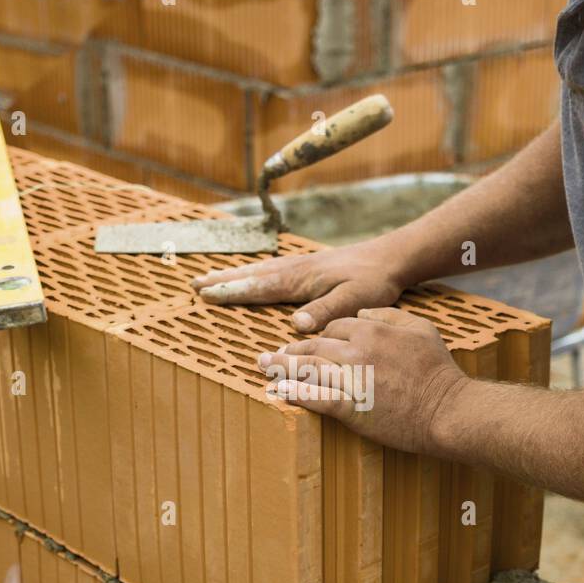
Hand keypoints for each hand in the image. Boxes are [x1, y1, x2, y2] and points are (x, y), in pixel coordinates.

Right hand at [192, 238, 411, 332]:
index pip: (259, 287)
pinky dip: (252, 270)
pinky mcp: (308, 266)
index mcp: (301, 279)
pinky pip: (270, 267)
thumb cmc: (374, 281)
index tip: (206, 294)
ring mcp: (300, 265)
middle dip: (222, 280)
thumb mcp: (355, 299)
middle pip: (251, 275)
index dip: (232, 292)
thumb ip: (326, 310)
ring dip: (233, 274)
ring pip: (258, 269)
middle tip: (193, 284)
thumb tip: (295, 324)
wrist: (390, 258)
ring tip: (209, 277)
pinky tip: (248, 274)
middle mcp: (296, 269)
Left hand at [256, 307, 469, 454]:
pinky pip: (315, 398)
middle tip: (271, 356)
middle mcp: (357, 350)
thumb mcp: (421, 328)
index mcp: (371, 329)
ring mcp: (352, 379)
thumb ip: (389, 315)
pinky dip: (294, 394)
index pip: (333, 327)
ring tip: (264, 369)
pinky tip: (278, 393)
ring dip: (282, 368)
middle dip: (289, 351)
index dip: (319, 336)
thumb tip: (364, 312)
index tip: (308, 344)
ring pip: (308, 369)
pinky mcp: (351, 407)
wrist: (447, 408)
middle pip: (313, 346)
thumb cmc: (437, 370)